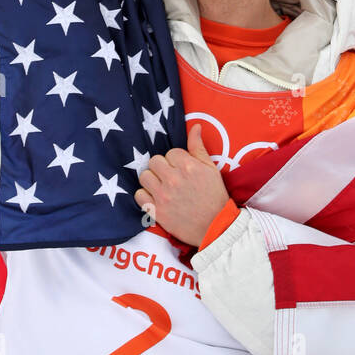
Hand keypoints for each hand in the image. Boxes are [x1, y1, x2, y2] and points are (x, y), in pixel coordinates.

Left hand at [134, 124, 229, 247]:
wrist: (216, 227)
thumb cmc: (214, 196)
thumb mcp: (211, 169)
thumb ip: (198, 147)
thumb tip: (195, 127)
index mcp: (188, 166)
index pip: (170, 152)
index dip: (176, 160)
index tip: (181, 169)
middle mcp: (173, 179)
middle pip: (154, 161)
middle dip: (162, 168)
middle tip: (170, 177)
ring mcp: (163, 196)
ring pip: (144, 176)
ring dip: (151, 180)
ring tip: (161, 186)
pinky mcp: (156, 211)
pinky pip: (139, 195)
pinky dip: (145, 196)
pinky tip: (155, 198)